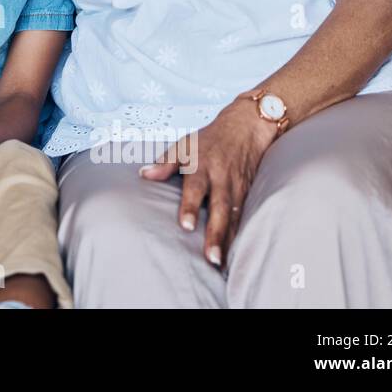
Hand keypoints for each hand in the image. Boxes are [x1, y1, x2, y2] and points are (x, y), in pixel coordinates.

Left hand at [139, 92, 277, 267]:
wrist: (246, 127)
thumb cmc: (209, 139)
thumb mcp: (184, 144)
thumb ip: (165, 162)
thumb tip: (143, 174)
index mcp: (203, 166)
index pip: (195, 188)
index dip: (190, 206)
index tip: (186, 226)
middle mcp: (221, 179)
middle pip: (219, 208)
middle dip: (215, 234)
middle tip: (210, 257)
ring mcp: (237, 188)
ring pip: (234, 218)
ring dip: (228, 241)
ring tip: (219, 264)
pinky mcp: (247, 194)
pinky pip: (243, 218)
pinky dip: (239, 237)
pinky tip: (233, 255)